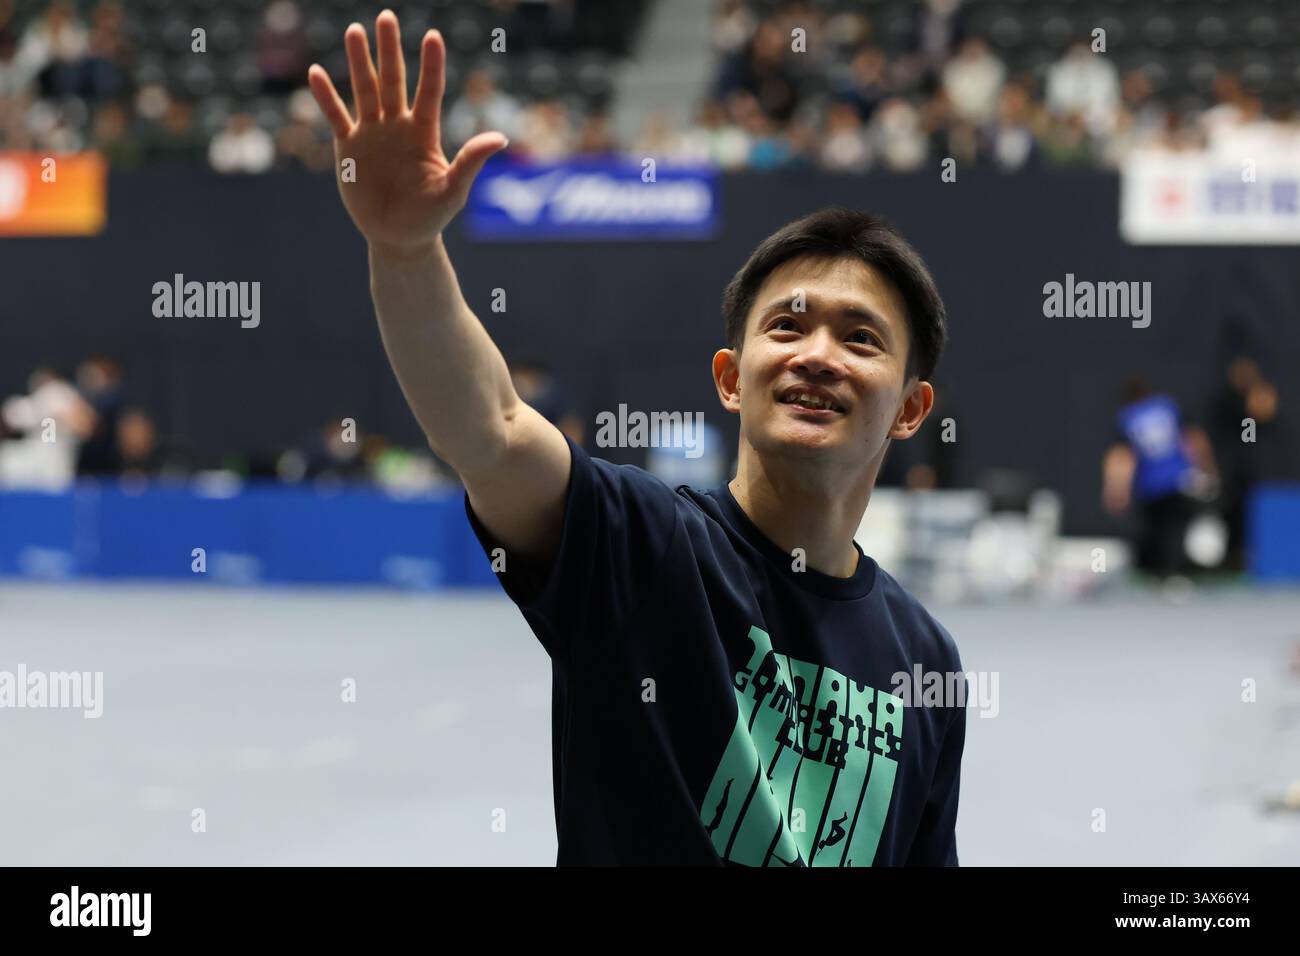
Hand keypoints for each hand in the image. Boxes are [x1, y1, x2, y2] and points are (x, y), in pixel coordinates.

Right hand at [307, 10, 507, 254]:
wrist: (399, 238)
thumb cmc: (431, 216)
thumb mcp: (453, 191)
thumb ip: (471, 162)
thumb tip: (500, 138)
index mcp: (425, 133)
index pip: (429, 92)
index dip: (430, 66)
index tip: (432, 36)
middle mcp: (398, 126)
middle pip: (393, 81)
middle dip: (389, 50)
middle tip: (386, 17)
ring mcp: (372, 134)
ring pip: (365, 91)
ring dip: (359, 62)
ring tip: (354, 31)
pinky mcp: (349, 148)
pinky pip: (337, 117)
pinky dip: (326, 97)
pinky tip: (316, 74)